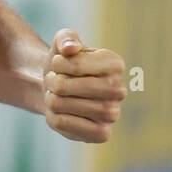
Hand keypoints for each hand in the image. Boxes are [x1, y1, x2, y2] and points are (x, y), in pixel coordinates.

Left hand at [42, 28, 125, 142]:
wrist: (57, 89)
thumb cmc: (63, 64)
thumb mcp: (62, 42)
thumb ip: (66, 38)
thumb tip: (71, 48)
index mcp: (114, 63)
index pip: (77, 64)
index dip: (59, 63)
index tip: (58, 62)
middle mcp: (119, 90)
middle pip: (70, 87)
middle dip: (54, 83)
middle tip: (54, 81)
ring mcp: (113, 114)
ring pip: (65, 105)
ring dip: (52, 99)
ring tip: (56, 96)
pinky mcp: (102, 134)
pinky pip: (65, 124)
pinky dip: (53, 117)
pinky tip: (61, 112)